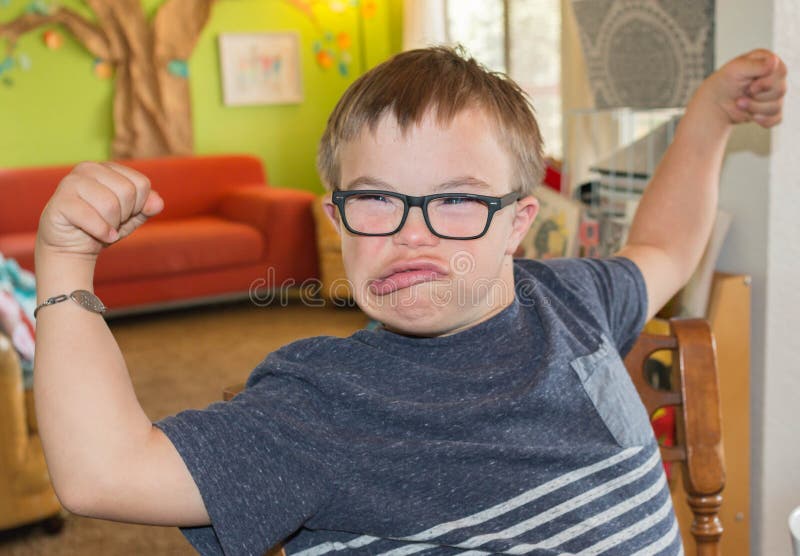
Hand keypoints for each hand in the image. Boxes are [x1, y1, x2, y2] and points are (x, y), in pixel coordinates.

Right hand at [37, 162, 163, 258]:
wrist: (72, 246)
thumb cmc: (103, 227)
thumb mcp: (131, 217)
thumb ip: (147, 207)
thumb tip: (158, 203)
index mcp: (107, 168)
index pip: (141, 184)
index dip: (138, 206)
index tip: (124, 214)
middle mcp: (88, 168)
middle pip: (127, 192)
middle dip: (124, 215)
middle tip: (110, 222)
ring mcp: (70, 182)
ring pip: (110, 205)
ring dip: (111, 224)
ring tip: (102, 227)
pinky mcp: (60, 201)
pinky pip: (91, 217)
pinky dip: (102, 232)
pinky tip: (100, 236)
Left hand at [697, 48, 786, 127]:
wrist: (714, 104)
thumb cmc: (723, 83)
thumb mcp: (735, 69)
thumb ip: (755, 65)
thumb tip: (774, 62)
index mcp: (768, 62)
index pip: (781, 72)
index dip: (767, 81)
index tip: (751, 85)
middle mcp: (774, 77)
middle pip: (780, 90)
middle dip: (758, 96)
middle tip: (744, 93)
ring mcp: (773, 94)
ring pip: (776, 106)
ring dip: (755, 108)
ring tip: (740, 103)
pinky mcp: (771, 110)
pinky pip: (776, 118)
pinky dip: (763, 120)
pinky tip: (752, 116)